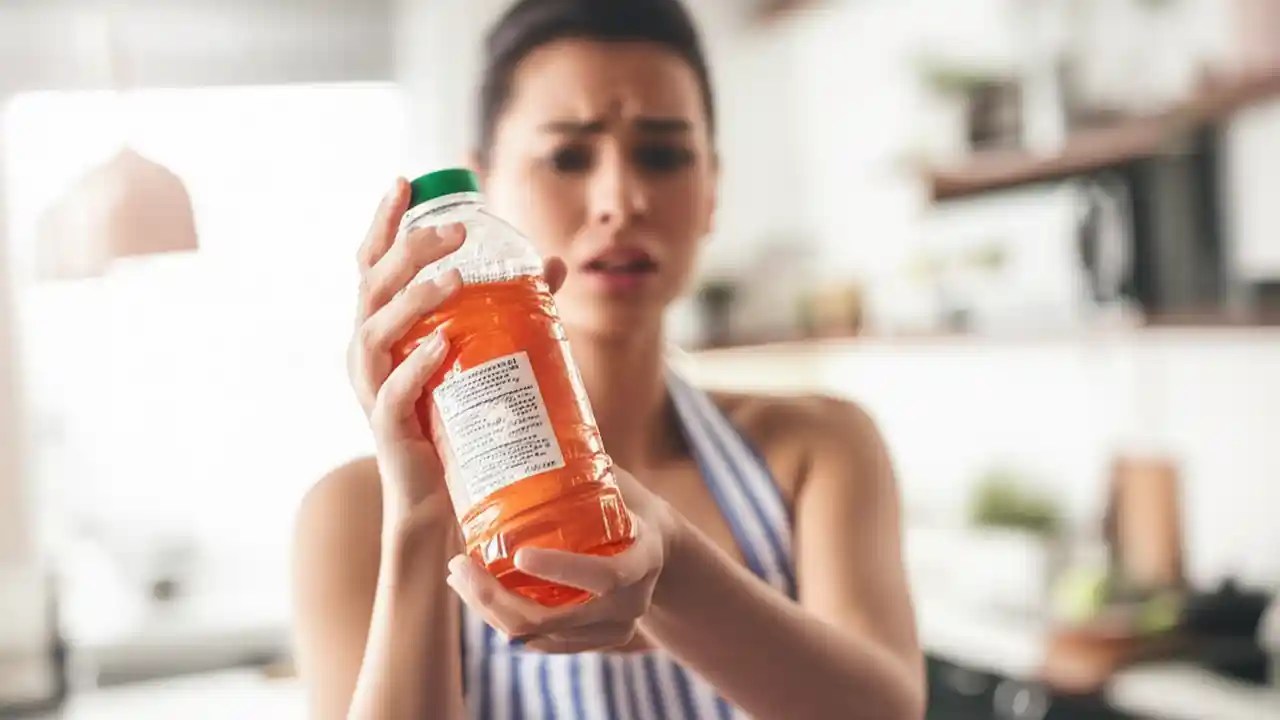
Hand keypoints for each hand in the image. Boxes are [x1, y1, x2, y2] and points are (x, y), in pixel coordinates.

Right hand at [348, 178, 568, 523]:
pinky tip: (442, 346)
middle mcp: (367, 350)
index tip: (405, 181)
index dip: (384, 221)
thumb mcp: (476, 352)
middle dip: (410, 249)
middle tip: (458, 230)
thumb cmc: (455, 417)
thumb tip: (554, 262)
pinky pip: (393, 392)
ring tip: (453, 277)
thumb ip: (510, 307)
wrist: (440, 500)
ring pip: (375, 331)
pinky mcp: (389, 428)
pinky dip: (416, 366)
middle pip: (372, 285)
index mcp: (382, 326)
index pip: (372, 262)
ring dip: (413, 299)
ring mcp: (373, 389)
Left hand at [444, 470, 682, 652]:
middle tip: (459, 566)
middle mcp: (630, 604)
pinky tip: (476, 594)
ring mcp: (612, 630)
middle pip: (554, 621)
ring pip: (539, 637)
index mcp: (642, 560)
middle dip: (496, 600)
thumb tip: (538, 413)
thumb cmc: (627, 503)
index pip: (604, 576)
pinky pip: (541, 644)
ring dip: (489, 611)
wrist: (657, 547)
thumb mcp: (618, 483)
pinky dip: (503, 622)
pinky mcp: (593, 643)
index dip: (561, 570)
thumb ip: (584, 462)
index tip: (519, 553)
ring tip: (458, 575)